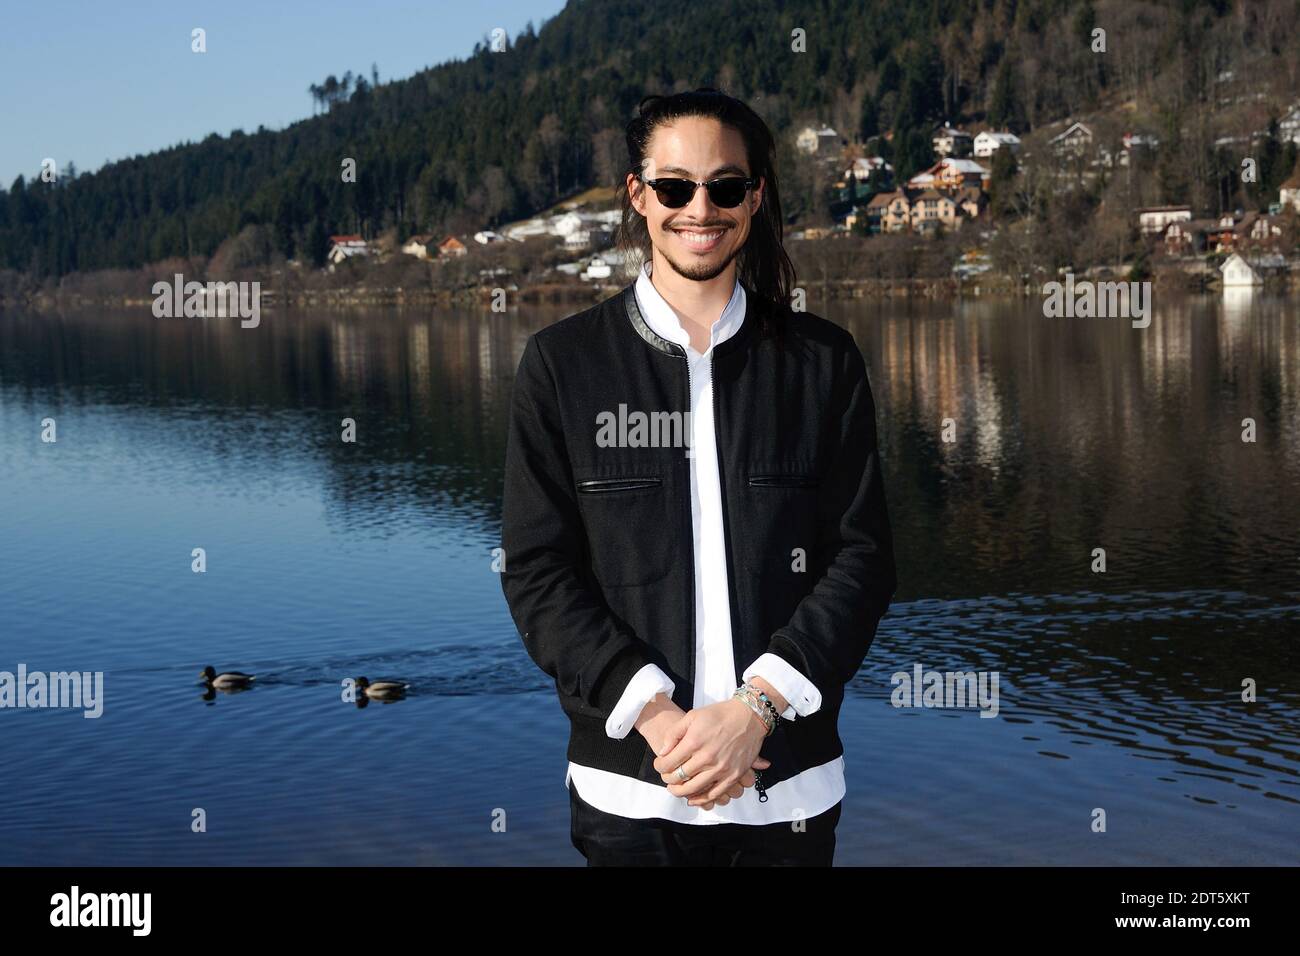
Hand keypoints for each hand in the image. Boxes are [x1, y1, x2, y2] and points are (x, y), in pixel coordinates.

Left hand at [652, 698, 770, 809]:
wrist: (749, 716)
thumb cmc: (720, 714)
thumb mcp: (692, 716)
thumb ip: (674, 734)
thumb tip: (663, 752)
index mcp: (694, 741)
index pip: (668, 763)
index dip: (659, 767)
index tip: (659, 765)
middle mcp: (707, 757)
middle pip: (679, 778)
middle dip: (668, 779)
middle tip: (666, 778)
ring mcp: (721, 768)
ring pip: (694, 789)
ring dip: (680, 792)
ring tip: (675, 789)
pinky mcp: (733, 776)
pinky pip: (714, 795)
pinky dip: (701, 799)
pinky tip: (693, 798)